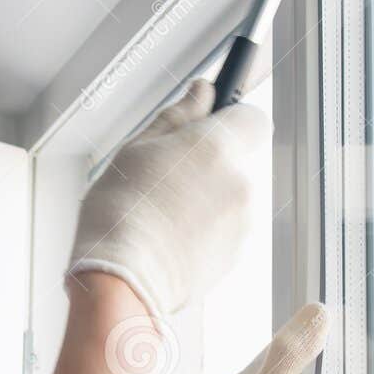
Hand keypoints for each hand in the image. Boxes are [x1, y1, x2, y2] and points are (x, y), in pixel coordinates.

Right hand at [67, 79, 269, 322]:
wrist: (123, 281)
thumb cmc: (121, 215)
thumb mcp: (138, 148)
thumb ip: (178, 115)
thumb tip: (202, 92)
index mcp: (218, 147)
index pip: (253, 116)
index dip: (233, 117)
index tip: (211, 121)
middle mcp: (240, 182)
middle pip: (238, 159)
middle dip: (210, 162)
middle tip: (169, 174)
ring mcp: (242, 222)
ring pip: (230, 196)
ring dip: (207, 197)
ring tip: (163, 212)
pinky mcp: (235, 255)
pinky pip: (225, 229)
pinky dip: (205, 229)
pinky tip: (170, 236)